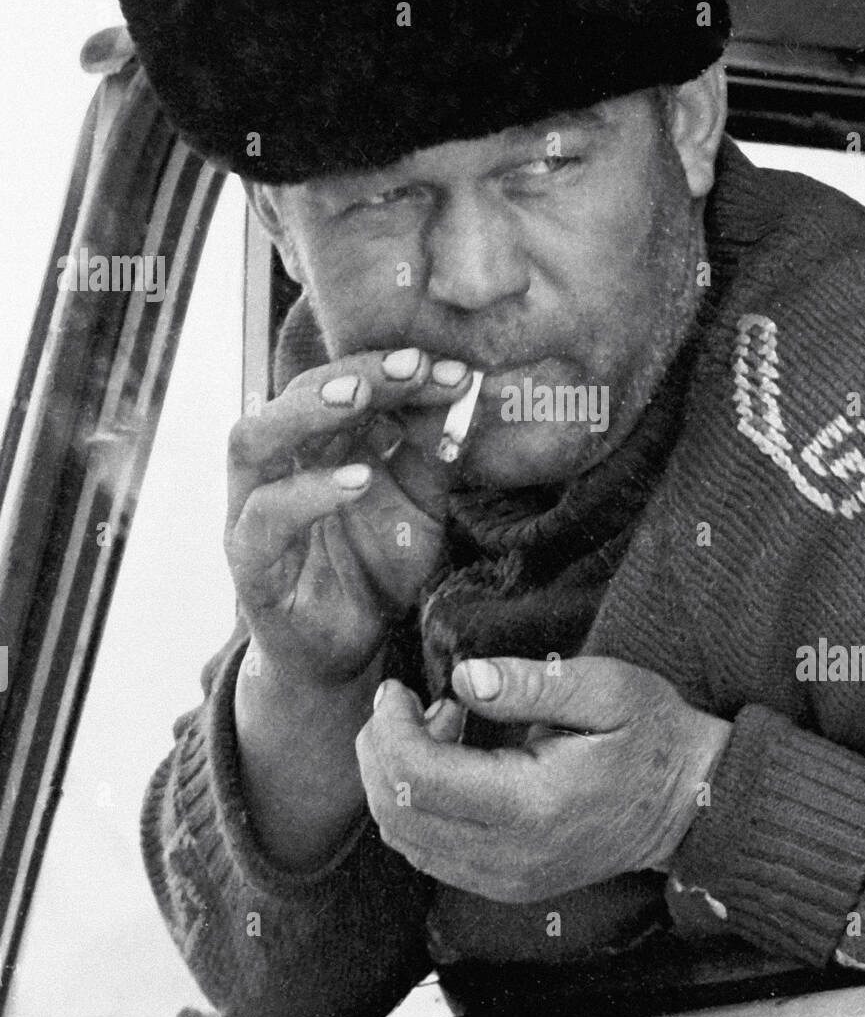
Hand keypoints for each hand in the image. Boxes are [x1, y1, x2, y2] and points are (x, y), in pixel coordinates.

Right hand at [224, 348, 470, 687]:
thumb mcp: (420, 506)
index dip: (389, 369)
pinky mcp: (249, 561)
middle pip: (294, 397)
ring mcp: (252, 511)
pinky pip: (266, 516)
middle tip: (409, 364)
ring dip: (308, 412)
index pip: (341, 385)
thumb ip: (433, 453)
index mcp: (315, 445)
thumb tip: (464, 389)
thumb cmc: (376, 569)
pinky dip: (311, 493)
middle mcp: (276, 467)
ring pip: (253, 441)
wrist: (347, 652)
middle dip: (353, 372)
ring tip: (362, 397)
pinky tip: (358, 480)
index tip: (445, 365)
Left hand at [357, 656, 732, 901]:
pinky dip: (417, 803)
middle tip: (409, 701)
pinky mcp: (505, 885)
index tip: (398, 688)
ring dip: (398, 775)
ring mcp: (505, 879)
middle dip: (381, 749)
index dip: (390, 728)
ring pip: (405, 837)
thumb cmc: (651, 735)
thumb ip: (532, 683)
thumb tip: (464, 679)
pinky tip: (452, 761)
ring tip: (442, 725)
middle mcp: (510, 856)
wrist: (690, 804)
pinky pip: (429, 851)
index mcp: (531, 805)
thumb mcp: (607, 688)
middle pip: (397, 813)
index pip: (417, 778)